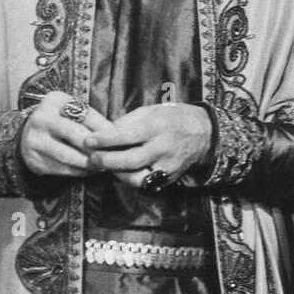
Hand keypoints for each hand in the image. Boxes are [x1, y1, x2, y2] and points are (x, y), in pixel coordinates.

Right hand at [20, 91, 113, 176]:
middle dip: (96, 147)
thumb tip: (117, 135)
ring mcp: (34, 140)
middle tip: (112, 155)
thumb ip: (90, 119)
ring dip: (88, 163)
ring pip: (68, 155)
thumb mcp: (71, 111)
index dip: (104, 128)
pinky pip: (61, 168)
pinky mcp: (33, 159)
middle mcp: (41, 119)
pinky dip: (78, 172)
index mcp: (54, 101)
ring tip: (103, 166)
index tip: (118, 138)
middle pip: (76, 135)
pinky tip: (89, 171)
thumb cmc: (58, 121)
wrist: (26, 135)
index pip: (85, 114)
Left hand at [84, 103, 212, 187]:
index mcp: (157, 126)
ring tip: (103, 166)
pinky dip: (130, 179)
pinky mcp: (170, 178)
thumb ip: (128, 121)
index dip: (105, 140)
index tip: (88, 140)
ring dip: (116, 174)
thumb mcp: (151, 110)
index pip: (127, 135)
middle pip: (131, 160)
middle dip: (107, 161)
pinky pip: (146, 183)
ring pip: (137, 177)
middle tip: (92, 158)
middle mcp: (163, 147)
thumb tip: (104, 131)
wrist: (204, 133)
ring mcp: (167, 166)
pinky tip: (120, 172)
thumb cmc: (172, 118)